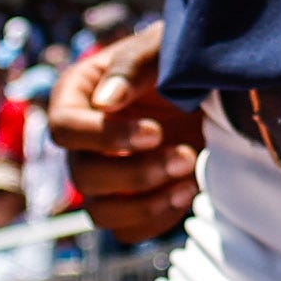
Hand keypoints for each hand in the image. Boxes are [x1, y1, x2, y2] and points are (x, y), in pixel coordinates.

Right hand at [46, 23, 204, 243]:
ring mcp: (104, 177)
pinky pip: (128, 232)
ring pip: (100, 213)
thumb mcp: (162, 48)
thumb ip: (134, 65)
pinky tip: (188, 191)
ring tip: (190, 179)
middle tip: (186, 156)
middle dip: (137, 174)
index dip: (106, 137)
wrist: (216, 89)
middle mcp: (83, 141)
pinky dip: (158, 219)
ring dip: (146, 204)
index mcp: (78, 97)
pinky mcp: (129, 204)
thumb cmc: (183, 59)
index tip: (155, 132)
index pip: (64, 128)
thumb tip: (104, 102)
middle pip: (83, 177)